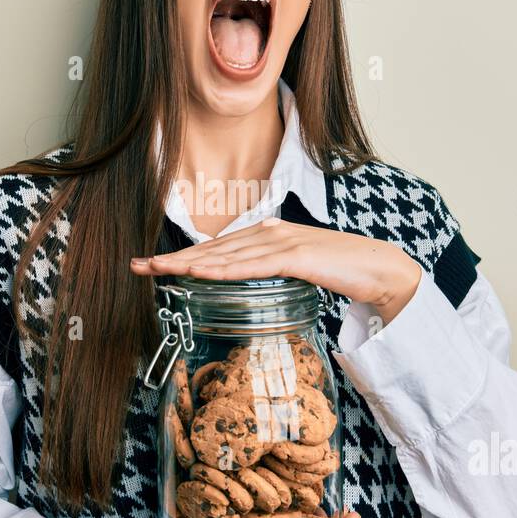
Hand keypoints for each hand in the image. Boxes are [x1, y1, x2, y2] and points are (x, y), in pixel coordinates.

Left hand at [131, 218, 421, 323]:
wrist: (379, 268)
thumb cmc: (339, 271)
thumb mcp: (295, 270)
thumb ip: (270, 272)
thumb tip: (246, 284)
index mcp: (266, 234)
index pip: (216, 248)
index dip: (182, 256)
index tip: (152, 265)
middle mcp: (268, 233)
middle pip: (211, 249)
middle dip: (172, 258)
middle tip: (137, 266)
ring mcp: (280, 242)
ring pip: (223, 256)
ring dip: (186, 264)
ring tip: (156, 271)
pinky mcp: (294, 257)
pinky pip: (249, 266)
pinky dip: (220, 270)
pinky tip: (197, 274)